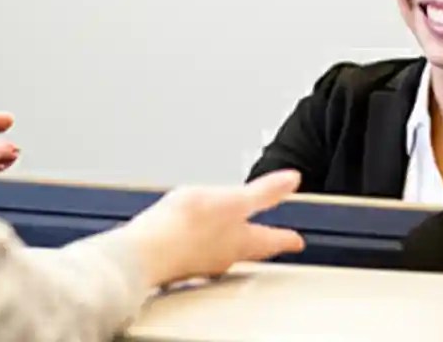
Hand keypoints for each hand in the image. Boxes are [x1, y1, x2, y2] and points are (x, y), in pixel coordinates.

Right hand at [117, 169, 305, 287]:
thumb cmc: (184, 228)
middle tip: (271, 241)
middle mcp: (224, 255)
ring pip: (224, 252)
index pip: (272, 239)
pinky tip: (194, 238)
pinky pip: (197, 251)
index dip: (287, 237)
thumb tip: (292, 181)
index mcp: (242, 240)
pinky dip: (202, 244)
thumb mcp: (231, 200)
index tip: (298, 240)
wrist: (144, 252)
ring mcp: (199, 260)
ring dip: (232, 243)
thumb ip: (263, 192)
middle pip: (251, 249)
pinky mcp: (177, 260)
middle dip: (262, 243)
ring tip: (234, 236)